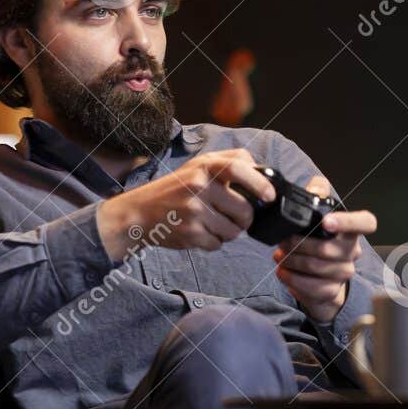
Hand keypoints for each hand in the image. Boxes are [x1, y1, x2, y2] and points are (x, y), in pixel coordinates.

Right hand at [96, 148, 274, 259]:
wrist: (138, 213)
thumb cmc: (176, 189)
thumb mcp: (199, 166)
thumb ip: (230, 164)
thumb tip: (264, 174)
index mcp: (205, 166)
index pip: (239, 168)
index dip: (259, 183)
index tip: (269, 196)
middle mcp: (199, 186)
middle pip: (244, 210)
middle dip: (246, 219)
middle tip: (238, 218)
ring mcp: (194, 211)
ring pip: (234, 231)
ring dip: (230, 232)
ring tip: (215, 224)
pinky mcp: (189, 233)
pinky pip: (218, 244)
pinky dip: (214, 242)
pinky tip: (201, 232)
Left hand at [274, 174, 376, 323]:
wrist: (318, 278)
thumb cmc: (317, 241)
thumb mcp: (317, 215)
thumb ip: (317, 194)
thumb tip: (317, 185)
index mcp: (352, 230)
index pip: (366, 223)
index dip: (348, 222)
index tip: (326, 222)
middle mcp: (352, 251)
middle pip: (328, 249)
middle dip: (300, 244)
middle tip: (282, 241)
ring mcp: (344, 273)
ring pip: (317, 268)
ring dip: (292, 261)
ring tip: (280, 255)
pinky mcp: (332, 290)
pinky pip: (311, 287)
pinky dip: (292, 278)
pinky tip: (283, 272)